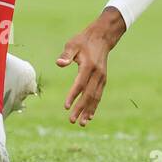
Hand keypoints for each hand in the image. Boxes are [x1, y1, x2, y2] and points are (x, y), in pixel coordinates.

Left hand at [55, 7, 126, 125]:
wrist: (102, 37)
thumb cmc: (83, 41)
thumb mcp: (73, 44)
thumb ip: (66, 54)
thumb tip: (59, 63)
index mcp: (88, 65)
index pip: (80, 84)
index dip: (73, 95)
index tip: (66, 106)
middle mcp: (97, 74)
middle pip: (88, 94)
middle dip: (80, 108)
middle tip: (72, 120)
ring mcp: (102, 78)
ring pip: (95, 97)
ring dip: (88, 111)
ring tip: (82, 123)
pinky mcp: (103, 80)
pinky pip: (98, 95)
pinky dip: (94, 106)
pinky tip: (89, 116)